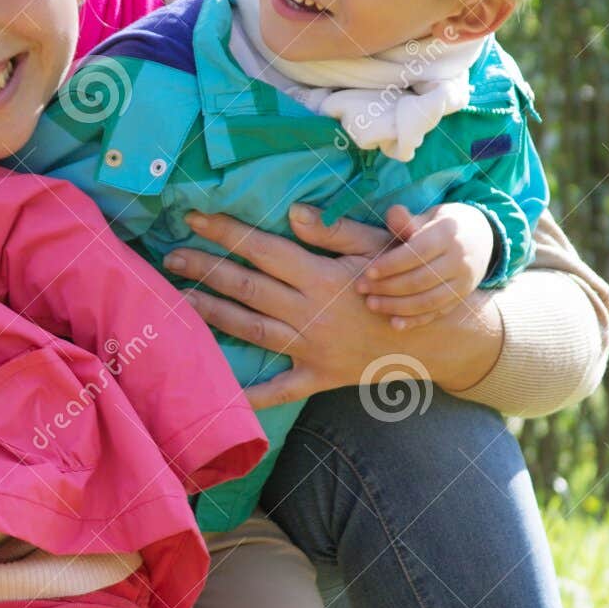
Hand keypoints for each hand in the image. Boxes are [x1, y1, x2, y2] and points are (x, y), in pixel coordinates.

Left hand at [163, 205, 501, 408]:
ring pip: (251, 330)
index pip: (262, 249)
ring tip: (179, 300)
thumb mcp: (377, 248)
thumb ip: (332, 232)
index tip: (193, 218)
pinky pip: (278, 390)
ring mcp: (311, 348)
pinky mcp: (317, 376)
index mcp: (320, 276)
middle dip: (206, 271)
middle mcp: (309, 312)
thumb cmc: (404, 282)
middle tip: (171, 257)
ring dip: (212, 315)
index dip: (226, 233)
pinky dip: (249, 395)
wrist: (437, 337)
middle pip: (246, 288)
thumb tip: (292, 212)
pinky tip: (219, 394)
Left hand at [355, 204, 496, 329]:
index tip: (367, 271)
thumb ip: (408, 221)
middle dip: (388, 286)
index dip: (391, 264)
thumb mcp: (428, 216)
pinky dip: (416, 320)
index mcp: (449, 234)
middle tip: (361, 288)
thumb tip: (393, 213)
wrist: (480, 237)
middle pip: (421, 279)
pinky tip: (395, 324)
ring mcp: (464, 282)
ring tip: (372, 304)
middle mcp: (460, 260)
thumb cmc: (441, 225)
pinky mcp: (462, 298)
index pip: (418, 252)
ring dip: (397, 306)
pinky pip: (438, 312)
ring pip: (429, 300)